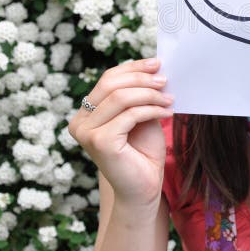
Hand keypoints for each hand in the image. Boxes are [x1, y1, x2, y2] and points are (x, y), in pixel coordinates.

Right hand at [68, 58, 173, 208]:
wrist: (143, 187)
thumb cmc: (142, 152)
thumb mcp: (139, 115)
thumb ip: (137, 94)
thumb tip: (152, 67)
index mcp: (85, 113)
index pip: (108, 79)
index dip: (133, 67)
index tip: (156, 63)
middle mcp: (79, 122)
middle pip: (111, 84)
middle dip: (142, 78)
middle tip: (165, 80)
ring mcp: (86, 133)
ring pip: (121, 98)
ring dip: (150, 94)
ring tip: (169, 99)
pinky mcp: (100, 142)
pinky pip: (130, 115)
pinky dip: (152, 110)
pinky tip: (167, 112)